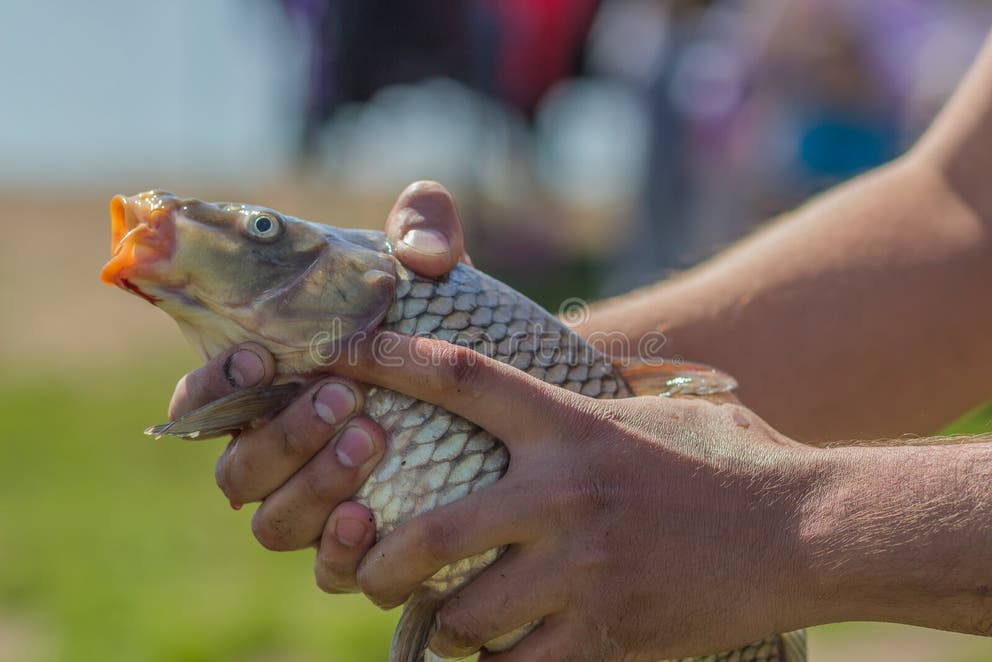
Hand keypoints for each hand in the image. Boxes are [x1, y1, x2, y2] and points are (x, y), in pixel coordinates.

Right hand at [166, 181, 470, 587]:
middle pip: (237, 470)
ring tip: (374, 439)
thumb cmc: (444, 323)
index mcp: (273, 391)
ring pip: (274, 523)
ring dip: (313, 485)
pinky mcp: (361, 549)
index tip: (257, 357)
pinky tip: (373, 518)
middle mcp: (281, 456)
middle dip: (283, 434)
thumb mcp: (435, 267)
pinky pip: (327, 572)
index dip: (212, 386)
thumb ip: (422, 228)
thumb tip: (423, 251)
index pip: (203, 400)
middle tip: (345, 397)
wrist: (506, 390)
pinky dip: (340, 551)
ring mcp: (316, 507)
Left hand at [321, 333, 821, 659]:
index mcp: (571, 428)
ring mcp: (584, 570)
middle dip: (382, 562)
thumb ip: (613, 390)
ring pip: (466, 616)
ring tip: (452, 621)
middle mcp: (564, 496)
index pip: (464, 378)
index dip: (392, 360)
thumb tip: (599, 360)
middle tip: (375, 571)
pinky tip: (509, 653)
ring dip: (448, 625)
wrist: (810, 531)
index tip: (340, 351)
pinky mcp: (609, 634)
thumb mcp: (666, 409)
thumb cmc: (735, 464)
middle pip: (430, 533)